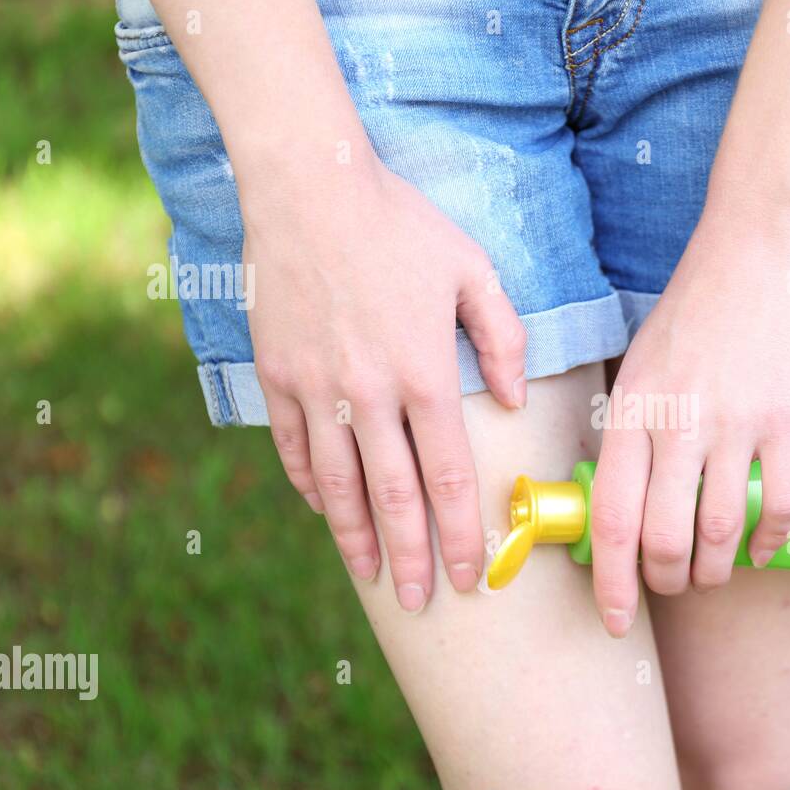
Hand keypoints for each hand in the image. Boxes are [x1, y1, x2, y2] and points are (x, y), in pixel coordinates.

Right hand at [242, 153, 526, 610]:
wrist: (309, 186)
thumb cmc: (402, 225)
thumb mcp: (473, 269)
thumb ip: (502, 337)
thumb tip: (511, 400)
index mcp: (425, 374)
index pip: (450, 477)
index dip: (464, 534)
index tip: (473, 577)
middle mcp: (369, 394)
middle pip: (395, 498)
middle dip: (414, 557)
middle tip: (426, 603)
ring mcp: (316, 388)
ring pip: (339, 485)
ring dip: (358, 538)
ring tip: (376, 578)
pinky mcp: (277, 374)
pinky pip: (295, 447)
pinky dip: (312, 485)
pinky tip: (327, 510)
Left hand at [590, 208, 789, 635]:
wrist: (759, 246)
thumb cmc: (695, 308)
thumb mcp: (640, 363)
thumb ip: (630, 429)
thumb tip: (623, 499)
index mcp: (631, 409)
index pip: (609, 516)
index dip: (610, 580)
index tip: (614, 620)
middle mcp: (676, 422)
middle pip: (663, 537)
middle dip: (665, 581)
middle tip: (672, 587)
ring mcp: (734, 422)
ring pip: (718, 530)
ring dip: (714, 570)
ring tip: (712, 573)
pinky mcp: (786, 418)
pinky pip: (777, 503)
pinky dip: (766, 540)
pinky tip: (758, 549)